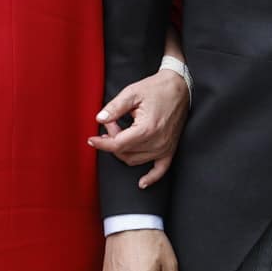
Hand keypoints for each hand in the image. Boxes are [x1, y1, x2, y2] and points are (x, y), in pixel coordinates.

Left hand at [90, 68, 189, 186]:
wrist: (180, 87)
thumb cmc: (157, 88)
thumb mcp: (132, 93)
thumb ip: (115, 107)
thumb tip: (99, 119)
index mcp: (147, 128)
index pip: (118, 144)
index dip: (102, 143)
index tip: (91, 140)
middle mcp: (157, 141)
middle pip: (125, 152)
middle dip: (112, 140)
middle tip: (111, 123)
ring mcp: (165, 147)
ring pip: (136, 160)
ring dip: (123, 151)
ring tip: (120, 132)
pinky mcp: (170, 149)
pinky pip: (160, 170)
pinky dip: (151, 178)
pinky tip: (142, 183)